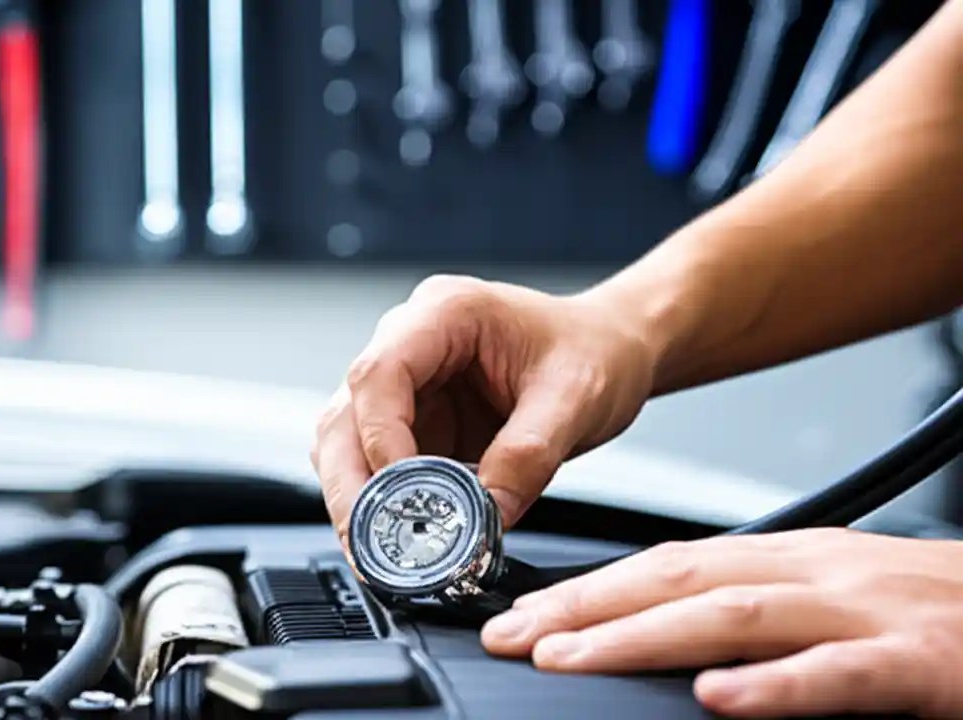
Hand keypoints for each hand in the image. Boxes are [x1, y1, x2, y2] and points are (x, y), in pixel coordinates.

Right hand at [310, 274, 657, 541]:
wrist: (612, 349)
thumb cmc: (595, 349)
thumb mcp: (576, 399)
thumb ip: (529, 455)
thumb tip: (485, 515)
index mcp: (444, 313)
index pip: (380, 374)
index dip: (379, 437)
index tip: (403, 493)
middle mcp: (410, 343)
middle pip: (345, 415)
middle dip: (351, 485)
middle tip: (369, 545)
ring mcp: (407, 385)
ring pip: (346, 444)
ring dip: (357, 501)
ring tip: (380, 555)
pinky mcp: (414, 423)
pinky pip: (377, 466)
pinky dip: (381, 506)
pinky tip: (397, 540)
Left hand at [481, 528, 962, 717]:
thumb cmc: (942, 612)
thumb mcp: (838, 599)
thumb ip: (761, 613)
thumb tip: (678, 642)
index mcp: (790, 558)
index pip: (665, 564)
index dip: (588, 588)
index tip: (522, 614)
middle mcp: (815, 571)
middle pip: (678, 579)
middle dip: (585, 607)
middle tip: (511, 635)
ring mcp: (865, 611)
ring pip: (734, 615)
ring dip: (642, 636)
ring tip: (570, 658)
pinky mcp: (920, 662)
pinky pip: (838, 674)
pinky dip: (774, 685)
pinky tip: (715, 698)